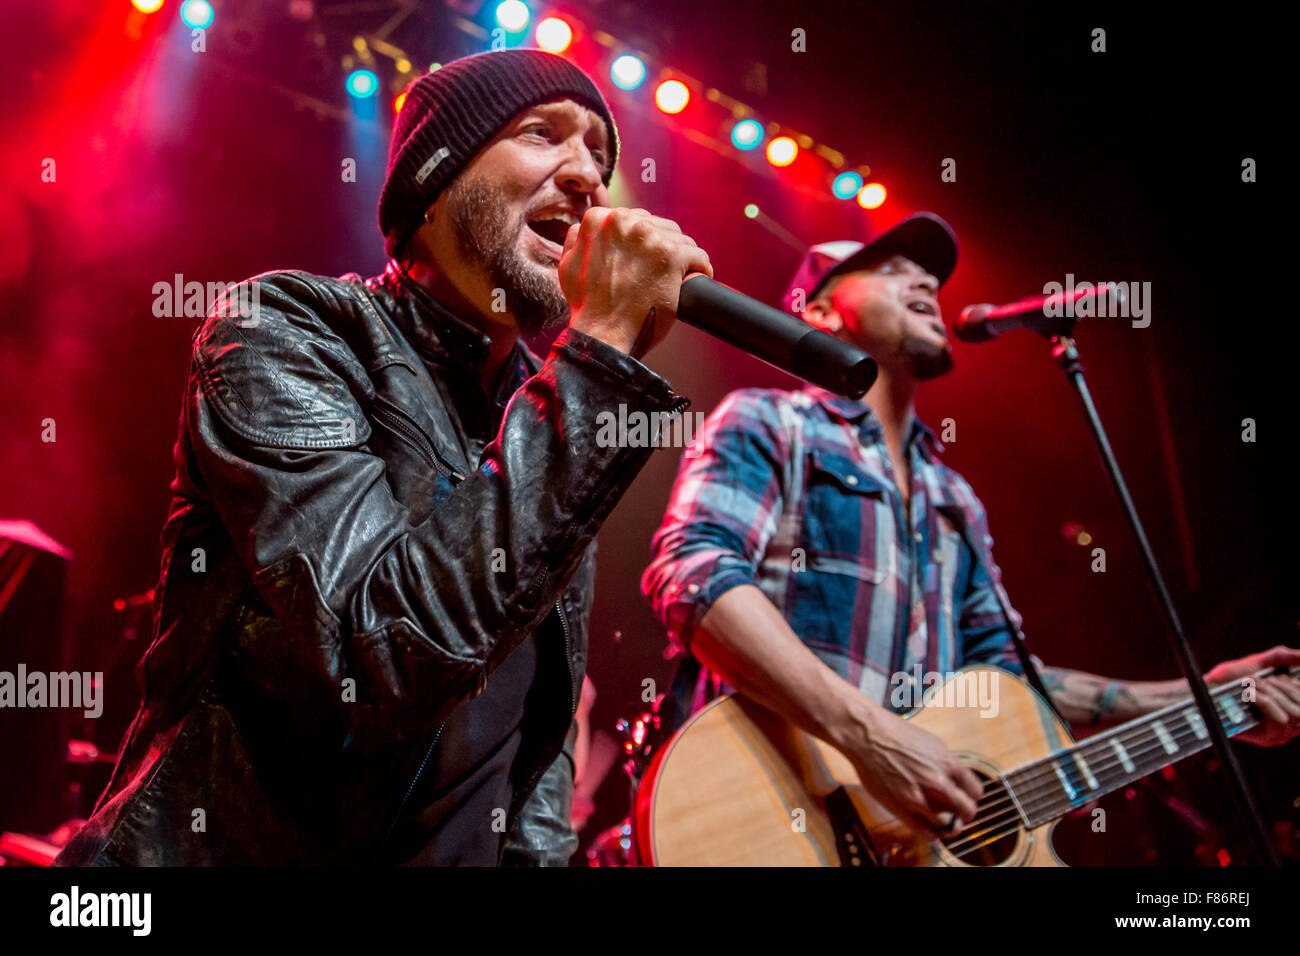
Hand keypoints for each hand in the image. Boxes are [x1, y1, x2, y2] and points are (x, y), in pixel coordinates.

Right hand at [559, 207, 712, 359]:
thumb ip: (577, 239)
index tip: (648, 258)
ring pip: (680, 239)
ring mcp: (649, 237)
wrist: (603, 334)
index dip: (644, 241)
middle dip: (663, 247)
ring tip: (678, 277)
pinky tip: (697, 278)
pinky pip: (698, 256)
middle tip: (661, 272)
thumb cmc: (588, 306)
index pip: (636, 220)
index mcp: (599, 220)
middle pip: (659, 226)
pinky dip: (700, 268)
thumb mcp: (569, 264)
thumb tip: (584, 227)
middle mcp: (624, 222)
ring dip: (682, 257)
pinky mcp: (672, 255)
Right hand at [842, 708, 984, 838]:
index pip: (976, 791)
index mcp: (948, 763)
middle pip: (967, 811)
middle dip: (965, 814)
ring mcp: (919, 796)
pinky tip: (931, 829)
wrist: (867, 735)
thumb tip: (954, 780)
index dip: (972, 797)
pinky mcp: (901, 807)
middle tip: (958, 813)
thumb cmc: (895, 734)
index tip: (966, 799)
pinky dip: (933, 835)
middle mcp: (937, 781)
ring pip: (949, 825)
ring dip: (949, 825)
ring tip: (943, 821)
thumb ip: (946, 764)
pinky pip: (926, 832)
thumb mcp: (931, 743)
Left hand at [1206, 645, 1299, 746]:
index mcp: (1292, 706)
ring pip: (1293, 713)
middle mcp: (1290, 724)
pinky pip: (1279, 719)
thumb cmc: (1233, 675)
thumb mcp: (1262, 662)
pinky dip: (1265, 700)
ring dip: (1272, 692)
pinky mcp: (1268, 738)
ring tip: (1252, 683)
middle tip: (1261, 679)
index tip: (1278, 676)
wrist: (1209, 690)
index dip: (1295, 687)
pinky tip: (1249, 692)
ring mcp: (1281, 733)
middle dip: (1282, 688)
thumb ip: (1285, 657)